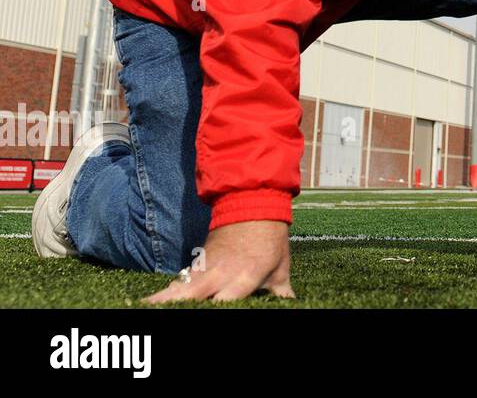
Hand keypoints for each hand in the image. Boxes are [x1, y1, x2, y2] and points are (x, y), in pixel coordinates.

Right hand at [145, 219, 292, 303]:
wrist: (252, 202)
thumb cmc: (270, 238)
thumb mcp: (280, 265)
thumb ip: (282, 291)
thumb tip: (294, 303)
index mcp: (245, 276)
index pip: (226, 302)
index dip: (217, 309)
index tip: (211, 313)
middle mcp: (221, 274)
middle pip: (193, 295)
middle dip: (179, 304)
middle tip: (159, 313)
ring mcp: (205, 267)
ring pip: (179, 288)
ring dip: (164, 299)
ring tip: (143, 307)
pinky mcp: (196, 262)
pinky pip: (178, 281)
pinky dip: (165, 292)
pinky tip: (149, 302)